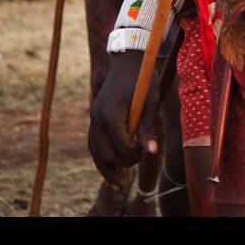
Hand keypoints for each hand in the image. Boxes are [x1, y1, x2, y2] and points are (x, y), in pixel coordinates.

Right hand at [88, 51, 163, 183]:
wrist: (128, 60)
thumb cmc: (142, 79)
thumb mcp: (150, 101)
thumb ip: (148, 127)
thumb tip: (151, 152)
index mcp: (111, 113)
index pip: (120, 146)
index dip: (134, 154)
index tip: (147, 150)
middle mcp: (97, 117)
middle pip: (104, 153)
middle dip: (121, 164)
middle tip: (138, 162)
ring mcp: (93, 117)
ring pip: (95, 151)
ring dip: (106, 168)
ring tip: (118, 184)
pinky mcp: (95, 117)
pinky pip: (94, 142)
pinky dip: (101, 157)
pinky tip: (110, 168)